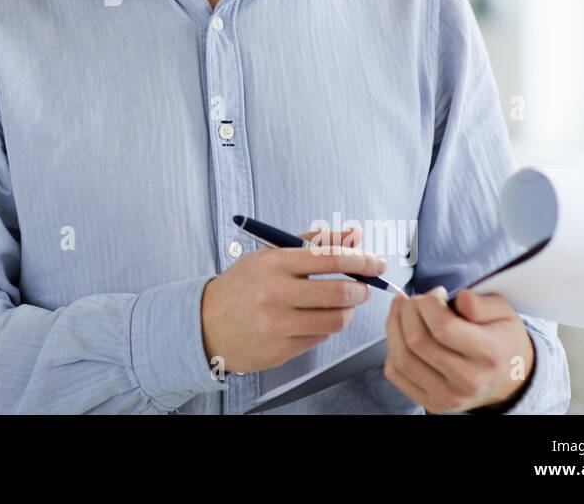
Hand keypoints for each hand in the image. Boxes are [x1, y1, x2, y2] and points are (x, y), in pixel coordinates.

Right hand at [201, 226, 386, 373]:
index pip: (329, 258)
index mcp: (274, 263)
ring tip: (340, 304)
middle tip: (363, 287)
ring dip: (346, 312)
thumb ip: (314, 243)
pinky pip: (320, 339)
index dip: (360, 260)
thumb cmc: (244, 285)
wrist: (206, 322)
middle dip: (361, 289)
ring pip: (335, 320)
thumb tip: (355, 234)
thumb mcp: (271, 255)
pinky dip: (325, 328)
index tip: (376, 262)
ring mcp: (277, 324)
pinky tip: (313, 320)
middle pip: (339, 293)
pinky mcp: (279, 349)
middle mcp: (275, 293)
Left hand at [383, 286, 534, 412]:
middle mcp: (468, 381)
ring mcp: (448, 396)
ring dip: (393, 327)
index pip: (443, 328)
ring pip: (401, 359)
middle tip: (415, 300)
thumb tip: (460, 299)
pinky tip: (402, 334)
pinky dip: (392, 349)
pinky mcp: (432, 403)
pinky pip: (396, 374)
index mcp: (489, 354)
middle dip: (407, 311)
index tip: (436, 294)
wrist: (511, 378)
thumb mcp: (504, 313)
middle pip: (417, 341)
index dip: (429, 303)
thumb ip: (481, 303)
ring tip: (402, 311)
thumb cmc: (502, 340)